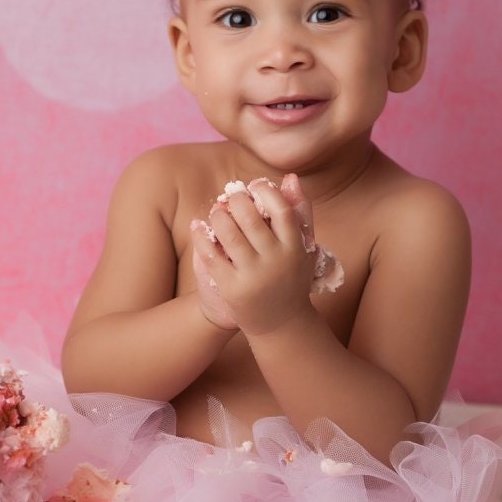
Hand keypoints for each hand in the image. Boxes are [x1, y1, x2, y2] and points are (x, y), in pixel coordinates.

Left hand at [195, 175, 317, 336]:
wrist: (281, 324)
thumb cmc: (291, 276)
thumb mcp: (303, 248)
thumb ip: (300, 211)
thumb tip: (292, 177)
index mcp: (295, 248)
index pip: (282, 211)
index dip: (266, 192)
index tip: (255, 186)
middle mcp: (275, 262)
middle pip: (251, 219)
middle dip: (237, 201)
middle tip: (231, 195)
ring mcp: (253, 276)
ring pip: (229, 235)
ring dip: (218, 216)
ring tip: (217, 211)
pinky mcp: (232, 288)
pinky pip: (211, 256)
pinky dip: (202, 238)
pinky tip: (198, 227)